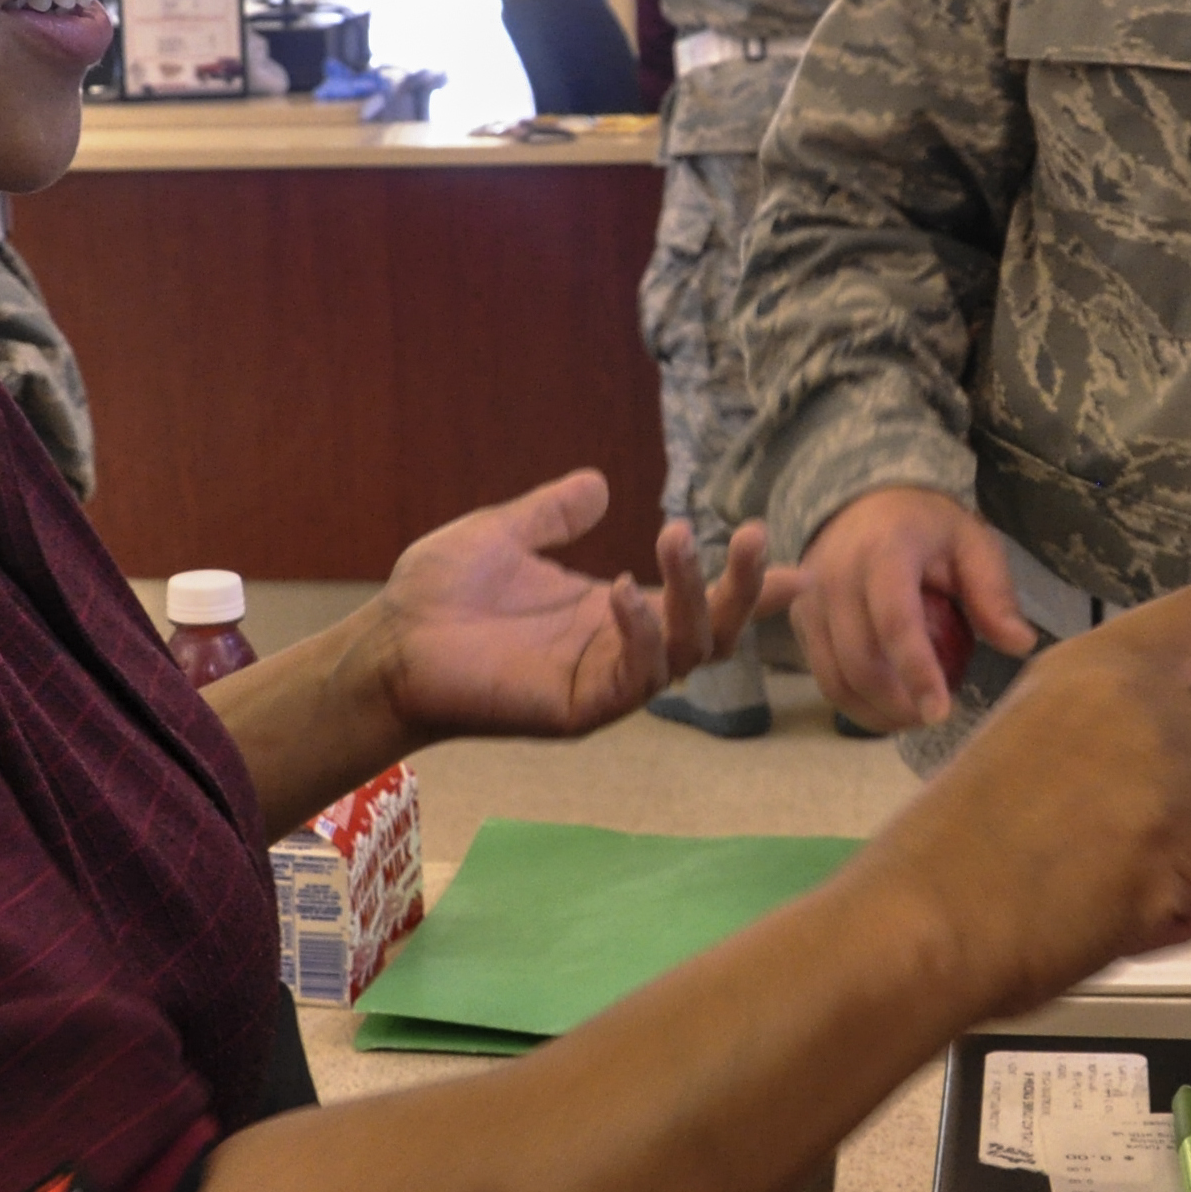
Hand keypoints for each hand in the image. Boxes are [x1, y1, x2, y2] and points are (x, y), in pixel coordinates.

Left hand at [348, 470, 800, 743]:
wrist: (389, 644)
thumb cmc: (438, 598)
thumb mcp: (505, 533)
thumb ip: (553, 512)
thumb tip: (598, 482)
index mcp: (613, 614)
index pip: (698, 604)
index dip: (749, 588)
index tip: (802, 569)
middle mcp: (620, 650)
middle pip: (714, 633)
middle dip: (742, 588)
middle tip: (750, 531)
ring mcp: (604, 683)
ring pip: (686, 653)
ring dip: (694, 597)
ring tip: (676, 537)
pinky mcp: (579, 708)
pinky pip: (634, 679)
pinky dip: (638, 633)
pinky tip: (621, 590)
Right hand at [796, 486, 1037, 730]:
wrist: (864, 500)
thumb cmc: (927, 526)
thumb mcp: (972, 542)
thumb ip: (994, 592)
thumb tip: (1020, 645)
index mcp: (883, 551)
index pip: (895, 622)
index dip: (917, 673)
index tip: (941, 712)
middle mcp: (835, 575)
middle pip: (859, 661)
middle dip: (896, 705)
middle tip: (934, 720)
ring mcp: (811, 601)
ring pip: (834, 678)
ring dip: (873, 713)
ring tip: (913, 720)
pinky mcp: (800, 621)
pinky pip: (822, 675)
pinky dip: (854, 703)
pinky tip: (886, 708)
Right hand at [852, 585, 1190, 1017]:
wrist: (926, 917)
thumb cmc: (957, 848)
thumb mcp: (1035, 734)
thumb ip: (1115, 722)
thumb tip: (1187, 753)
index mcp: (1096, 666)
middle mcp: (1142, 706)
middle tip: (1158, 849)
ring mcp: (1168, 776)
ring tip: (1121, 884)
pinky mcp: (1182, 848)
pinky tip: (1128, 915)